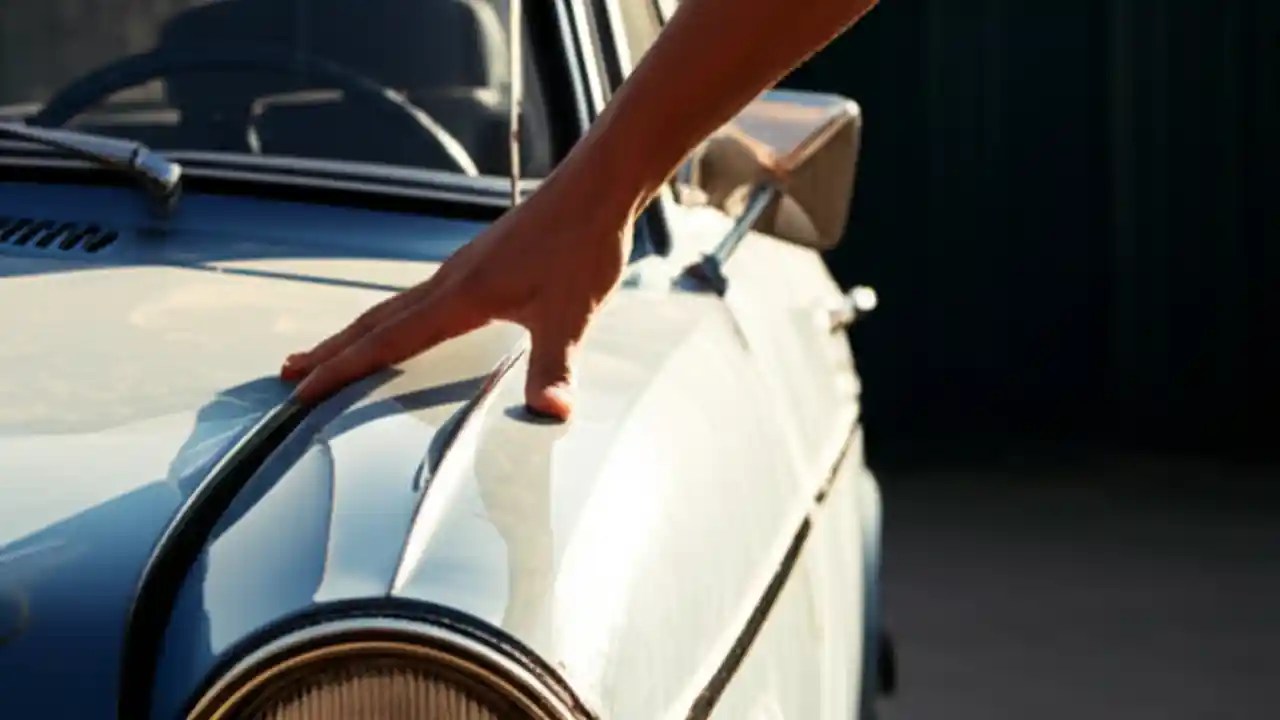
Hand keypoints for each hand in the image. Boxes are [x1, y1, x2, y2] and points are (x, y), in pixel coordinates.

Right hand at [281, 169, 634, 419]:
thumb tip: (551, 413)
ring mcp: (460, 269)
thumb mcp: (571, 314)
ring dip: (355, 333)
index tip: (301, 392)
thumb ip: (554, 366)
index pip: (386, 340)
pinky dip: (390, 318)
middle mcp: (449, 281)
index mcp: (460, 296)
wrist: (597, 188)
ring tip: (326, 352)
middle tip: (289, 375)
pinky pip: (417, 298)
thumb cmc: (583, 245)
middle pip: (375, 321)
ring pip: (392, 307)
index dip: (342, 369)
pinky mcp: (478, 264)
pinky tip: (400, 325)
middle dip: (331, 352)